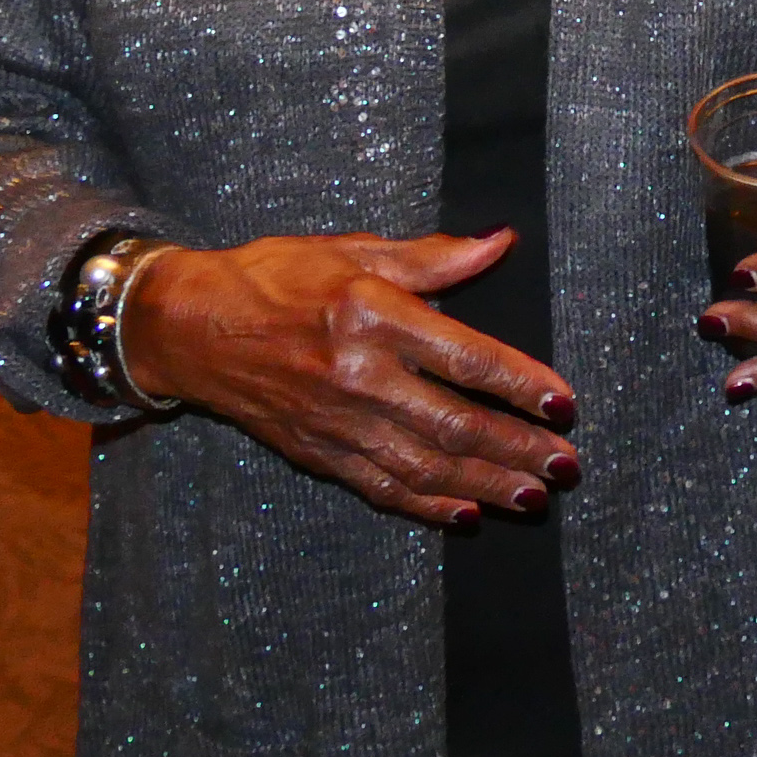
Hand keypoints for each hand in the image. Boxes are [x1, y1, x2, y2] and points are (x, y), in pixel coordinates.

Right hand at [117, 230, 577, 528]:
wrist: (191, 327)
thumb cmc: (277, 277)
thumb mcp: (356, 251)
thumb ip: (434, 257)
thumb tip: (500, 243)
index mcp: (373, 316)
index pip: (466, 358)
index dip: (520, 385)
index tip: (563, 405)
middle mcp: (357, 376)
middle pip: (453, 424)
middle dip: (516, 449)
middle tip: (566, 465)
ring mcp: (336, 422)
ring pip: (424, 466)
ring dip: (485, 485)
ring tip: (533, 496)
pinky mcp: (317, 453)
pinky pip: (382, 488)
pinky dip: (428, 506)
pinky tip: (468, 513)